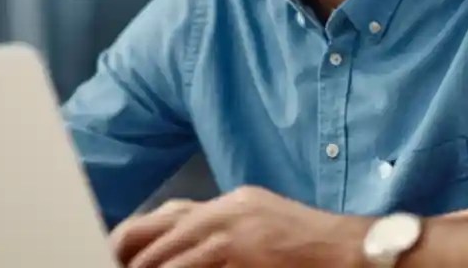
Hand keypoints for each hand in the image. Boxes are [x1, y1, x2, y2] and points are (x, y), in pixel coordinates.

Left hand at [109, 185, 369, 267]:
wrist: (361, 252)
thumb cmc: (316, 252)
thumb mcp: (263, 230)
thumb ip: (224, 236)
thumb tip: (181, 251)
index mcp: (231, 205)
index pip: (166, 216)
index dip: (131, 237)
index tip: (113, 252)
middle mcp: (228, 212)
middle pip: (156, 229)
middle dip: (125, 252)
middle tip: (106, 264)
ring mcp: (235, 232)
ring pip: (167, 254)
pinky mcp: (245, 252)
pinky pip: (193, 267)